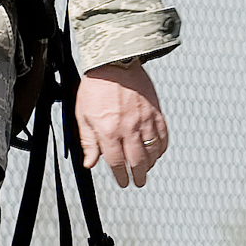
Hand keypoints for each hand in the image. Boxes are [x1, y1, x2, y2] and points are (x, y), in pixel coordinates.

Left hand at [76, 61, 169, 186]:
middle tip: (138, 182)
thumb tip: (90, 163)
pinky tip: (158, 151)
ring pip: (153, 150)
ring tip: (147, 168)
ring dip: (151, 163)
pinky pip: (163, 134)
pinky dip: (162, 146)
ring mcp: (145, 120)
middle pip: (137, 161)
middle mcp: (129, 129)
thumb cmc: (96, 87)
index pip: (116, 162)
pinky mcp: (156, 111)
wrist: (115, 62)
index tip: (123, 182)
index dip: (120, 176)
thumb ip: (88, 141)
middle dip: (138, 175)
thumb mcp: (83, 116)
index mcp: (109, 131)